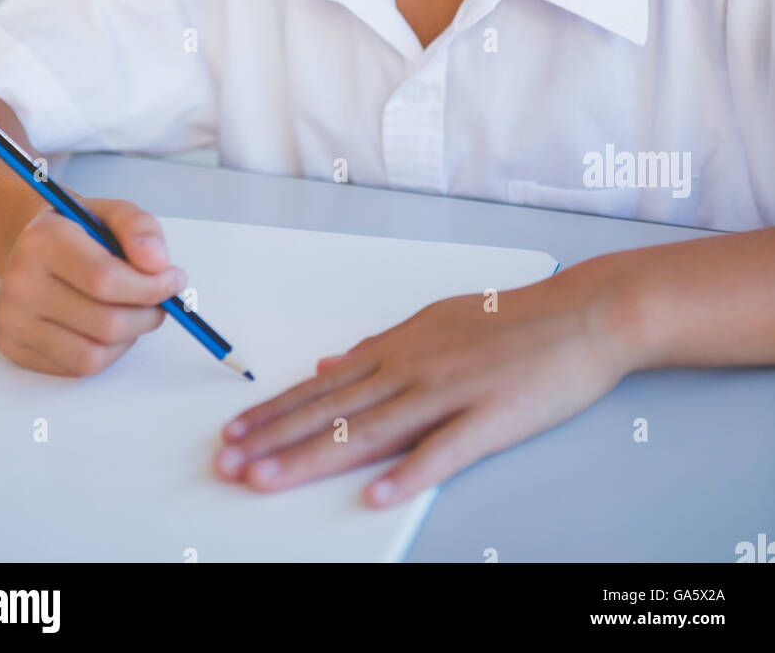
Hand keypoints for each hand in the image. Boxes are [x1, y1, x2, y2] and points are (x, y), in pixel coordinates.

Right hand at [0, 196, 187, 375]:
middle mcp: (20, 283)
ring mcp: (13, 321)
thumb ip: (140, 228)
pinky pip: (78, 368)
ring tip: (135, 312)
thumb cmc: (80, 232)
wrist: (35, 248)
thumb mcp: (113, 213)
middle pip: (105, 323)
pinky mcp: (14, 348)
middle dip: (148, 315)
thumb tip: (158, 263)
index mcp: (43, 241)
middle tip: (162, 300)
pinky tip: (108, 327)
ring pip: (94, 354)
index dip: (151, 287)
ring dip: (130, 336)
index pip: (105, 280)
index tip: (174, 280)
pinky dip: (107, 352)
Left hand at [214, 272, 633, 505]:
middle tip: (229, 461)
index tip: (235, 431)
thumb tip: (331, 360)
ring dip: (312, 456)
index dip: (276, 410)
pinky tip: (376, 495)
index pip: (324, 385)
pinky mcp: (491, 417)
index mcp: (400, 347)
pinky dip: (408, 473)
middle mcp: (414, 367)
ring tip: (268, 479)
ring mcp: (450, 392)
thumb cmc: (511, 321)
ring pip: (370, 429)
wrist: (580, 315)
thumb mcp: (435, 322)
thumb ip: (380, 346)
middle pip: (333, 409)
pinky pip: (443, 451)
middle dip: (274, 437)